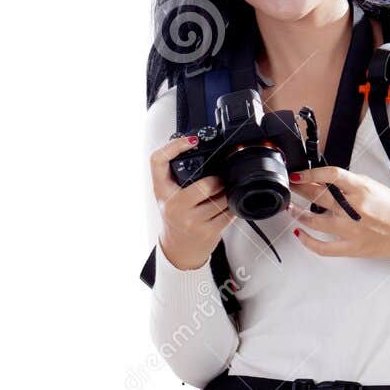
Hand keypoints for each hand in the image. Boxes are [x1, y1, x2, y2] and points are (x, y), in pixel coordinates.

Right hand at [149, 134, 232, 270]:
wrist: (179, 249)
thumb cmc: (175, 216)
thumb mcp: (167, 193)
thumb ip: (176, 173)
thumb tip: (197, 145)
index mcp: (161, 191)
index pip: (158, 161)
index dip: (174, 146)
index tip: (191, 140)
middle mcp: (173, 206)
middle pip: (205, 184)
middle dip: (218, 180)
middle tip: (218, 180)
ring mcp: (191, 221)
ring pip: (221, 199)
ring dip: (226, 193)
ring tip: (221, 194)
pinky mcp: (208, 232)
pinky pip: (229, 212)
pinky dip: (232, 206)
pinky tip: (225, 206)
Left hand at [289, 166, 389, 260]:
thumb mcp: (373, 187)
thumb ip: (349, 184)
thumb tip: (325, 181)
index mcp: (361, 190)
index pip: (330, 176)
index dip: (309, 174)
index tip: (297, 174)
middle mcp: (354, 209)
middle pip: (318, 197)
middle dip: (300, 190)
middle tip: (291, 187)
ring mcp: (350, 230)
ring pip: (314, 221)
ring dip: (298, 213)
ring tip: (291, 207)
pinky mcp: (350, 248)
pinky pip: (322, 247)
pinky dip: (307, 241)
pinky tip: (299, 233)